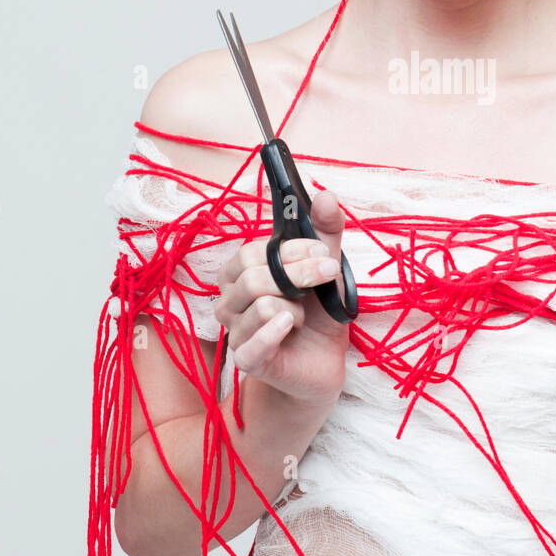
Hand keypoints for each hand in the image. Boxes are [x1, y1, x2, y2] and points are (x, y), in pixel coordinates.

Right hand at [213, 189, 351, 407]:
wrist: (324, 360)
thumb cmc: (318, 310)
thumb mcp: (325, 267)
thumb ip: (325, 231)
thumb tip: (325, 195)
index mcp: (240, 272)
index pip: (254, 252)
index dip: (292, 250)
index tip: (324, 254)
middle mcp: (230, 299)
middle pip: (253, 277)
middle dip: (298, 274)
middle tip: (324, 278)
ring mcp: (234, 331)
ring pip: (259, 305)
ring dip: (295, 307)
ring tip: (303, 315)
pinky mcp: (246, 360)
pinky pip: (253, 343)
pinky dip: (276, 331)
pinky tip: (291, 326)